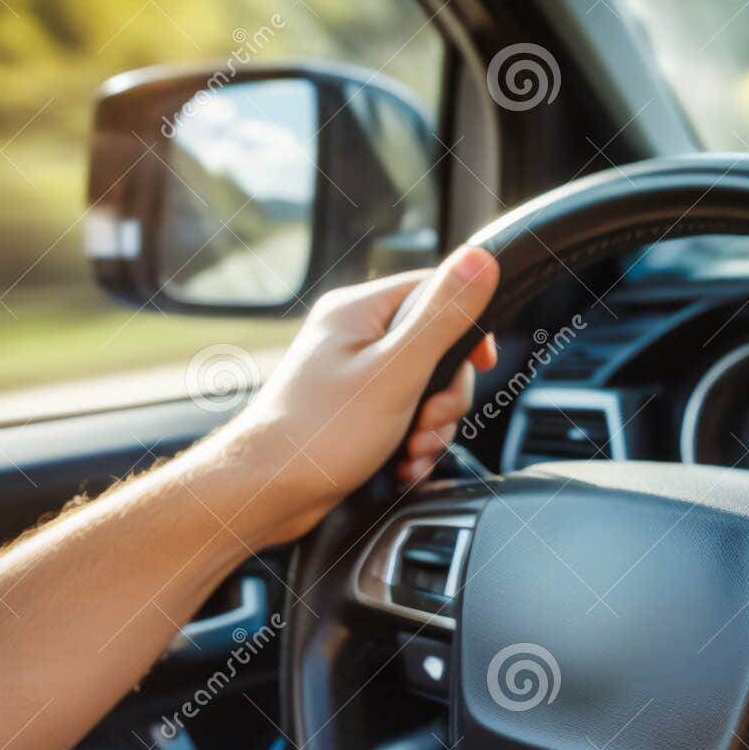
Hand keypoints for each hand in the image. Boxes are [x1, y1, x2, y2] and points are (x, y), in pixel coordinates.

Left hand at [221, 246, 500, 545]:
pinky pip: (404, 417)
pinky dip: (412, 444)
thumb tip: (480, 258)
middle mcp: (354, 336)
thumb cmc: (321, 433)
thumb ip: (443, 316)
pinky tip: (402, 464)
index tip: (480, 364)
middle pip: (437, 349)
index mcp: (359, 310)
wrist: (268, 491)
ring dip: (432, 428)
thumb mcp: (397, 371)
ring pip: (425, 390)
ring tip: (411, 451)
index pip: (436, 292)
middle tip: (428, 422)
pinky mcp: (354, 411)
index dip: (467, 329)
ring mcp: (354, 375)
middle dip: (445, 396)